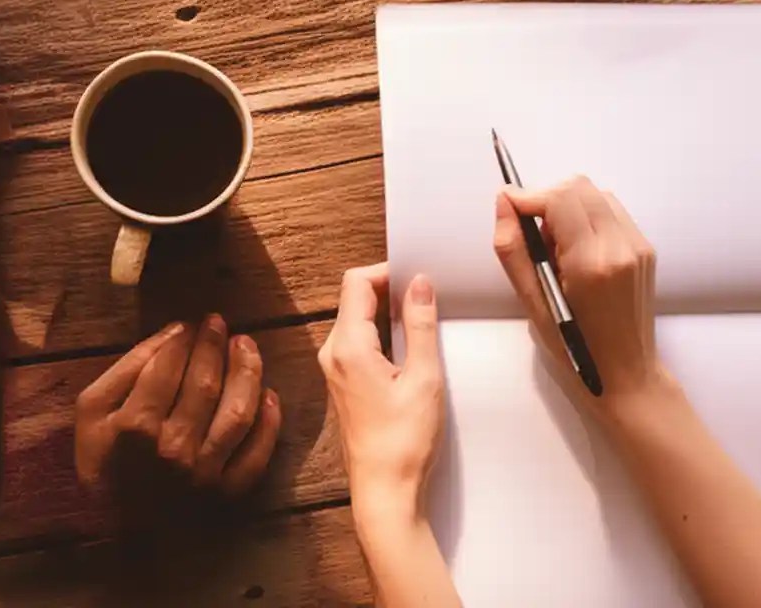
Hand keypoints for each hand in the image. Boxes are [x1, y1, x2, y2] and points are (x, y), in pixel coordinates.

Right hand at [74, 316, 281, 496]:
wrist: (114, 526)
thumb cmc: (103, 460)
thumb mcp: (92, 410)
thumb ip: (128, 367)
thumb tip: (173, 332)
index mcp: (136, 427)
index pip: (168, 366)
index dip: (183, 339)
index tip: (190, 324)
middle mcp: (174, 450)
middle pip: (205, 384)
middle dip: (213, 346)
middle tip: (218, 323)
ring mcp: (204, 474)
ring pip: (238, 412)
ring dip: (247, 372)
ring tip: (245, 346)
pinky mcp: (227, 493)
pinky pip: (257, 454)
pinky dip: (269, 422)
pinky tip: (269, 393)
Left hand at [318, 264, 443, 521]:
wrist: (385, 490)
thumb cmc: (402, 442)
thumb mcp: (424, 377)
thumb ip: (421, 325)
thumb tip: (420, 284)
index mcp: (347, 347)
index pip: (357, 282)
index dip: (388, 270)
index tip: (418, 277)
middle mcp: (333, 354)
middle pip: (356, 298)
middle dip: (391, 290)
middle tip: (427, 298)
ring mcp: (335, 369)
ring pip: (358, 320)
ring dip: (389, 314)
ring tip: (423, 324)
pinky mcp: (344, 383)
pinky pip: (359, 342)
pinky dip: (383, 335)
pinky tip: (409, 351)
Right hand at [494, 176, 677, 425]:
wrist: (625, 373)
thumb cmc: (572, 346)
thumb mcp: (531, 303)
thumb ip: (513, 249)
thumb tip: (504, 202)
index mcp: (590, 263)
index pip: (559, 198)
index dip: (528, 197)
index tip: (509, 211)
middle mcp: (620, 246)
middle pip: (578, 187)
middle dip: (547, 199)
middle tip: (533, 236)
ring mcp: (638, 245)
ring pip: (596, 194)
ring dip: (568, 207)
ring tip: (557, 247)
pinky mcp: (646, 248)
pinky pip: (611, 211)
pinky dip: (587, 217)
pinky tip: (578, 251)